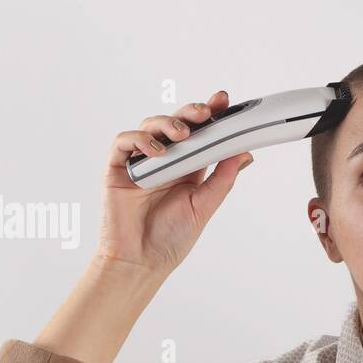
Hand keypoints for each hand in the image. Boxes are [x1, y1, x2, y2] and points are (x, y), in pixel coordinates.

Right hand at [97, 89, 254, 275]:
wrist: (142, 261)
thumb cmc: (172, 238)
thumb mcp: (204, 206)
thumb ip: (222, 179)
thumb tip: (244, 153)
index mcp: (188, 168)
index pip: (200, 134)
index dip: (210, 116)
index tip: (223, 102)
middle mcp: (165, 161)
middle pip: (176, 124)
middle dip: (191, 112)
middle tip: (206, 111)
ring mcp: (141, 162)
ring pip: (151, 126)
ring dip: (168, 124)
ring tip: (182, 134)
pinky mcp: (118, 168)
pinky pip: (124, 142)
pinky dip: (140, 139)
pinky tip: (156, 150)